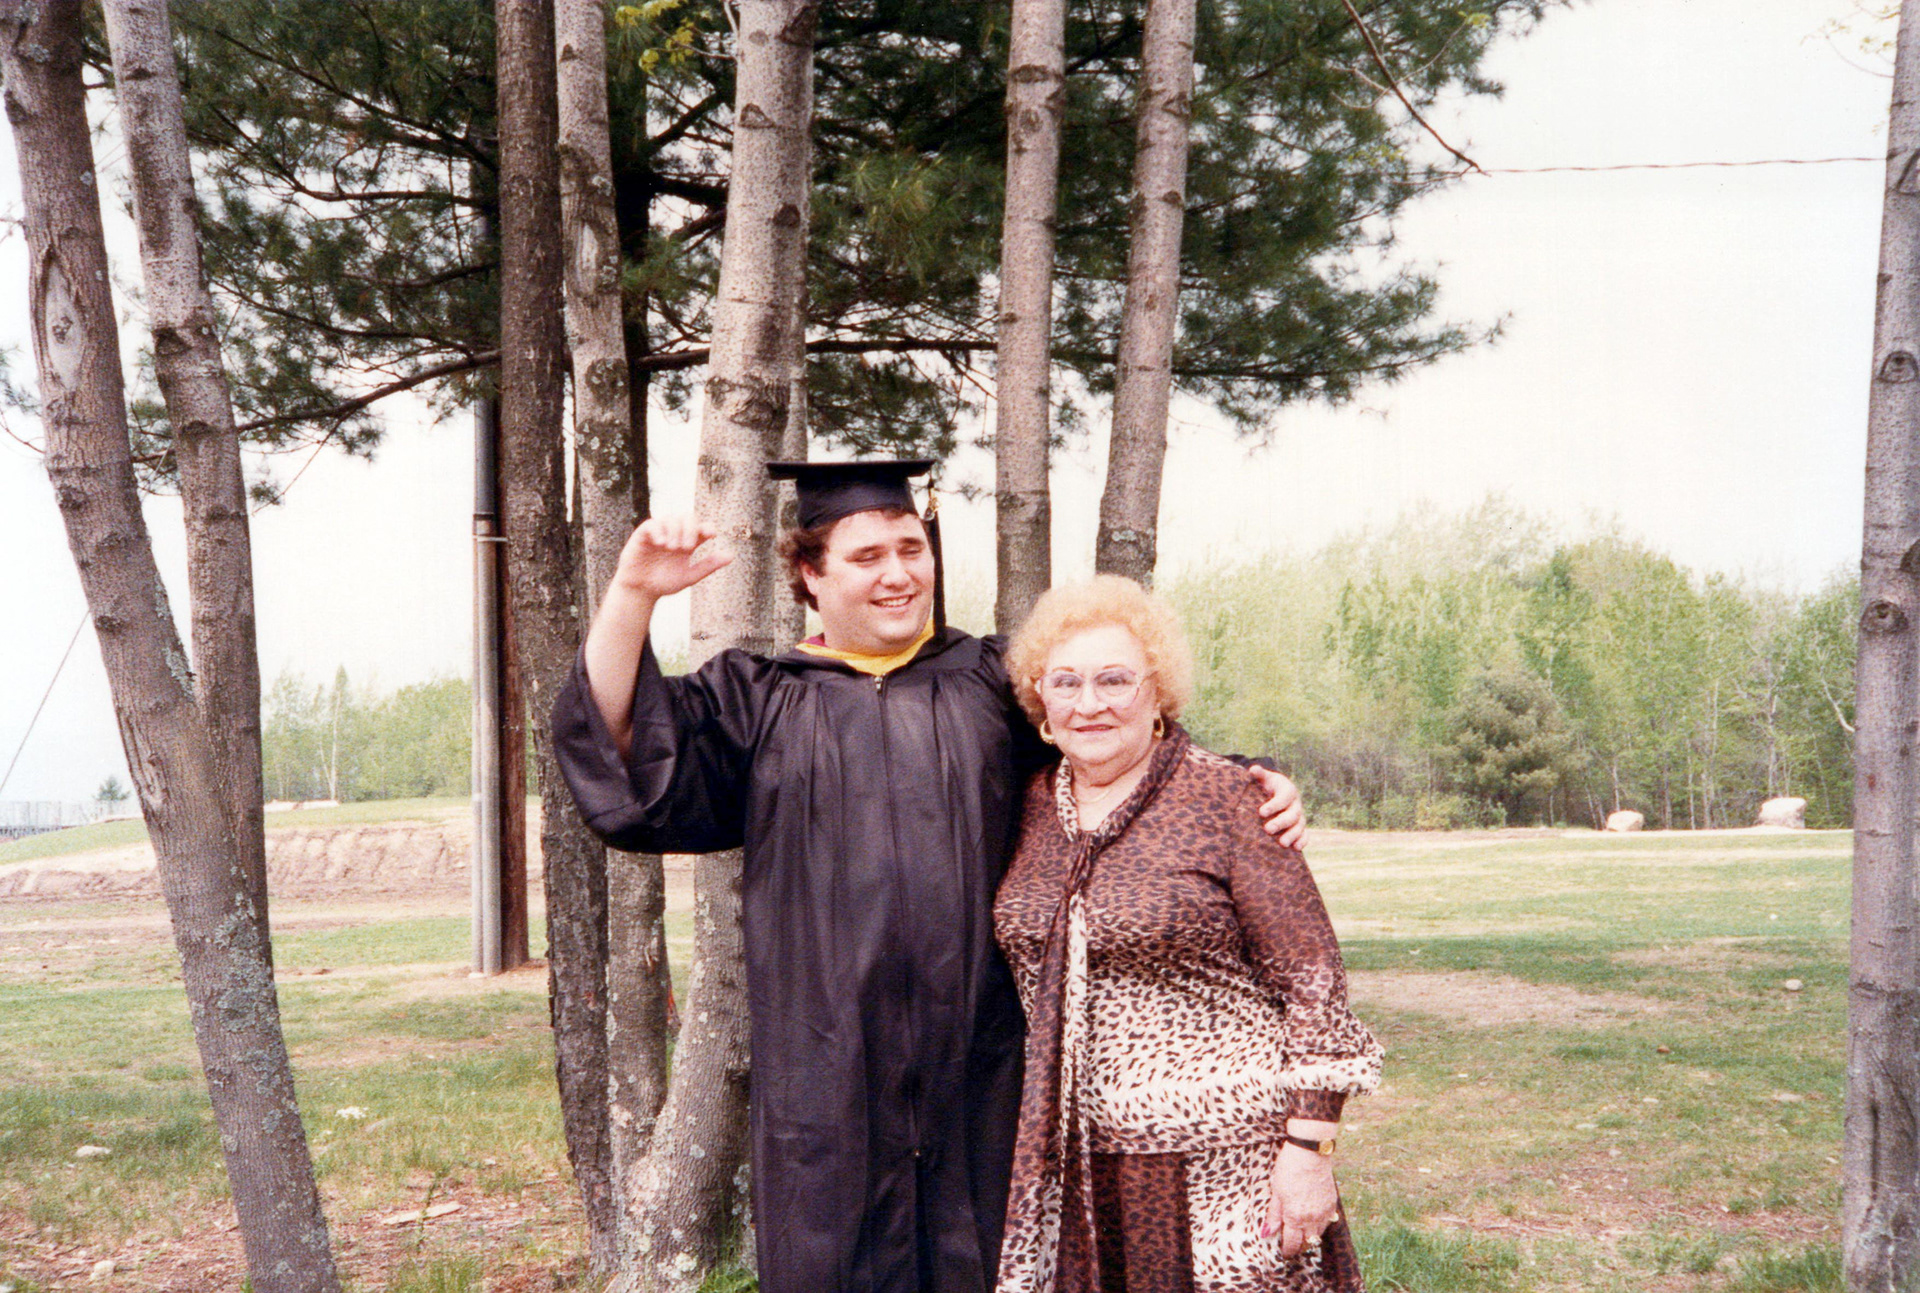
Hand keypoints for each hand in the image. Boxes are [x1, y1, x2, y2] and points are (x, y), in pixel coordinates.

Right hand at [612, 516, 732, 598]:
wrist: (641, 590)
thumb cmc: (664, 582)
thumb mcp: (689, 576)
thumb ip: (709, 565)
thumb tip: (731, 555)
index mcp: (688, 542)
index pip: (701, 528)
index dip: (708, 528)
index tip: (712, 534)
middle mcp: (675, 534)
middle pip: (688, 518)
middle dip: (690, 529)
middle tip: (687, 547)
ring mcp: (660, 532)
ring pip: (671, 518)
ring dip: (675, 531)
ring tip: (672, 548)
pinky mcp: (644, 534)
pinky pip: (652, 524)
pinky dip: (659, 530)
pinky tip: (662, 542)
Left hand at [1249, 766, 1304, 846]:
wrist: (1278, 793)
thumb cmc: (1268, 785)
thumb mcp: (1264, 778)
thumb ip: (1259, 774)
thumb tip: (1253, 769)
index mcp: (1288, 790)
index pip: (1283, 798)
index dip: (1274, 805)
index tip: (1261, 812)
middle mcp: (1296, 804)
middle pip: (1292, 814)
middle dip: (1281, 822)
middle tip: (1267, 829)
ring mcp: (1300, 816)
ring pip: (1299, 826)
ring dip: (1292, 835)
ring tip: (1282, 843)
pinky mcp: (1300, 827)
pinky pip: (1305, 834)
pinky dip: (1302, 841)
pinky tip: (1296, 848)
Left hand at [1263, 1142, 1338, 1258]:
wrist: (1310, 1153)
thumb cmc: (1289, 1169)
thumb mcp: (1276, 1191)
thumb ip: (1273, 1215)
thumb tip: (1266, 1233)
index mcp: (1295, 1217)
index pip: (1292, 1244)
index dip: (1287, 1251)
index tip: (1282, 1252)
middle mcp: (1312, 1219)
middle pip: (1307, 1243)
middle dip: (1299, 1246)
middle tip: (1291, 1244)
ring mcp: (1324, 1212)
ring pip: (1318, 1235)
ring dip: (1309, 1236)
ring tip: (1300, 1232)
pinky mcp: (1332, 1204)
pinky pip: (1327, 1222)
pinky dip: (1319, 1225)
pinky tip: (1311, 1219)